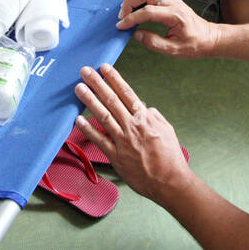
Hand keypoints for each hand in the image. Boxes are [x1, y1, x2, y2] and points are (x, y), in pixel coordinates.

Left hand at [74, 64, 193, 202]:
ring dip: (90, 100)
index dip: (114, 79)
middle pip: (111, 100)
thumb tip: (144, 108)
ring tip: (79, 88)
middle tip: (85, 72)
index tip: (104, 68)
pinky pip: (99, 140)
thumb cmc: (170, 157)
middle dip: (97, 84)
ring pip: (103, 116)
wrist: (169, 181)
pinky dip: (88, 129)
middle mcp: (132, 126)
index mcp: (145, 118)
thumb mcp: (167, 130)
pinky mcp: (116, 156)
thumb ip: (154, 116)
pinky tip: (78, 119)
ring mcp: (122, 141)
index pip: (126, 93)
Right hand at [115, 0, 219, 56]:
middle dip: (130, 3)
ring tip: (128, 9)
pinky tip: (138, 0)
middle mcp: (174, 2)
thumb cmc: (194, 44)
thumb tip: (136, 34)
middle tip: (122, 16)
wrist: (208, 38)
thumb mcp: (173, 50)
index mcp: (175, 15)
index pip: (148, 12)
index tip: (121, 25)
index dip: (131, 18)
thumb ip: (153, 43)